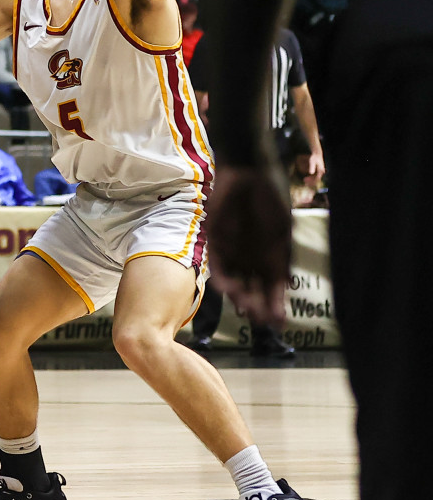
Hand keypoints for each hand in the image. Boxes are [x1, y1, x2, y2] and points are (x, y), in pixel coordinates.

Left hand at [206, 165, 292, 327]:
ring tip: (247, 310)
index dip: (275, 306)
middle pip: (253, 291)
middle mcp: (251, 259)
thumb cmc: (269, 200)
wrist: (247, 175)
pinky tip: (229, 292)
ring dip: (241, 298)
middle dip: (258, 307)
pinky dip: (224, 280)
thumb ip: (281, 258)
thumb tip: (283, 286)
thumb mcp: (281, 232)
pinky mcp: (215, 244)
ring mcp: (233, 253)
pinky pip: (219, 267)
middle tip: (261, 322)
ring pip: (236, 283)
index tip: (279, 323)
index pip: (272, 288)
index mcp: (269, 258)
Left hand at [295, 151, 325, 187]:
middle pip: (316, 179)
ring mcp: (320, 171)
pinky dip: (311, 178)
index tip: (306, 183)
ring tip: (304, 180)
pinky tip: (306, 178)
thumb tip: (311, 173)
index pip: (317, 179)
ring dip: (311, 180)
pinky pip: (315, 176)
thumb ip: (312, 167)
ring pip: (315, 178)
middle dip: (311, 182)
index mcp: (320, 171)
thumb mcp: (312, 162)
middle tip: (304, 182)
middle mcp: (321, 172)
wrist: (317, 153)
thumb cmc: (314, 157)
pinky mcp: (318, 170)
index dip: (312, 182)